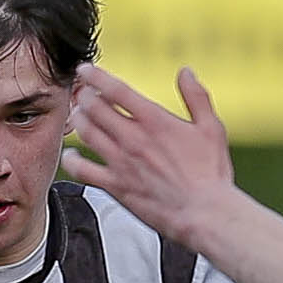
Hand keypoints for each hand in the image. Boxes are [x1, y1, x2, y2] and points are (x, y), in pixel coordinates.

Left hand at [63, 65, 235, 242]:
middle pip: (94, 108)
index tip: (85, 70)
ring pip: (86, 133)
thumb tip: (186, 72)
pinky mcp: (115, 186)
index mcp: (154, 120)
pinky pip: (83, 170)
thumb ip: (196, 97)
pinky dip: (72, 160)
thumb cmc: (210, 173)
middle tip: (81, 94)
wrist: (204, 213)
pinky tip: (70, 155)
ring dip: (78, 120)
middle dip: (84, 96)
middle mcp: (133, 138)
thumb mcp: (211, 127)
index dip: (95, 76)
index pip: (115, 90)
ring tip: (77, 115)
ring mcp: (121, 162)